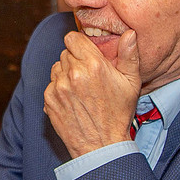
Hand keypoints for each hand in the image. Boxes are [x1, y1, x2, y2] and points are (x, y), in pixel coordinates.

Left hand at [43, 29, 142, 157]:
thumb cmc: (118, 115)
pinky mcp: (48, 99)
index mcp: (94, 65)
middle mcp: (73, 73)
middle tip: (88, 75)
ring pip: (56, 68)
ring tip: (80, 89)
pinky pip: (50, 84)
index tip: (85, 52)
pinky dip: (59, 89)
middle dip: (75, 60)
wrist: (100, 145)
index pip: (73, 38)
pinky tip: (73, 100)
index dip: (79, 44)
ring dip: (65, 73)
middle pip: (65, 53)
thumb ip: (130, 55)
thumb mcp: (131, 83)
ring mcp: (58, 87)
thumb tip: (129, 33)